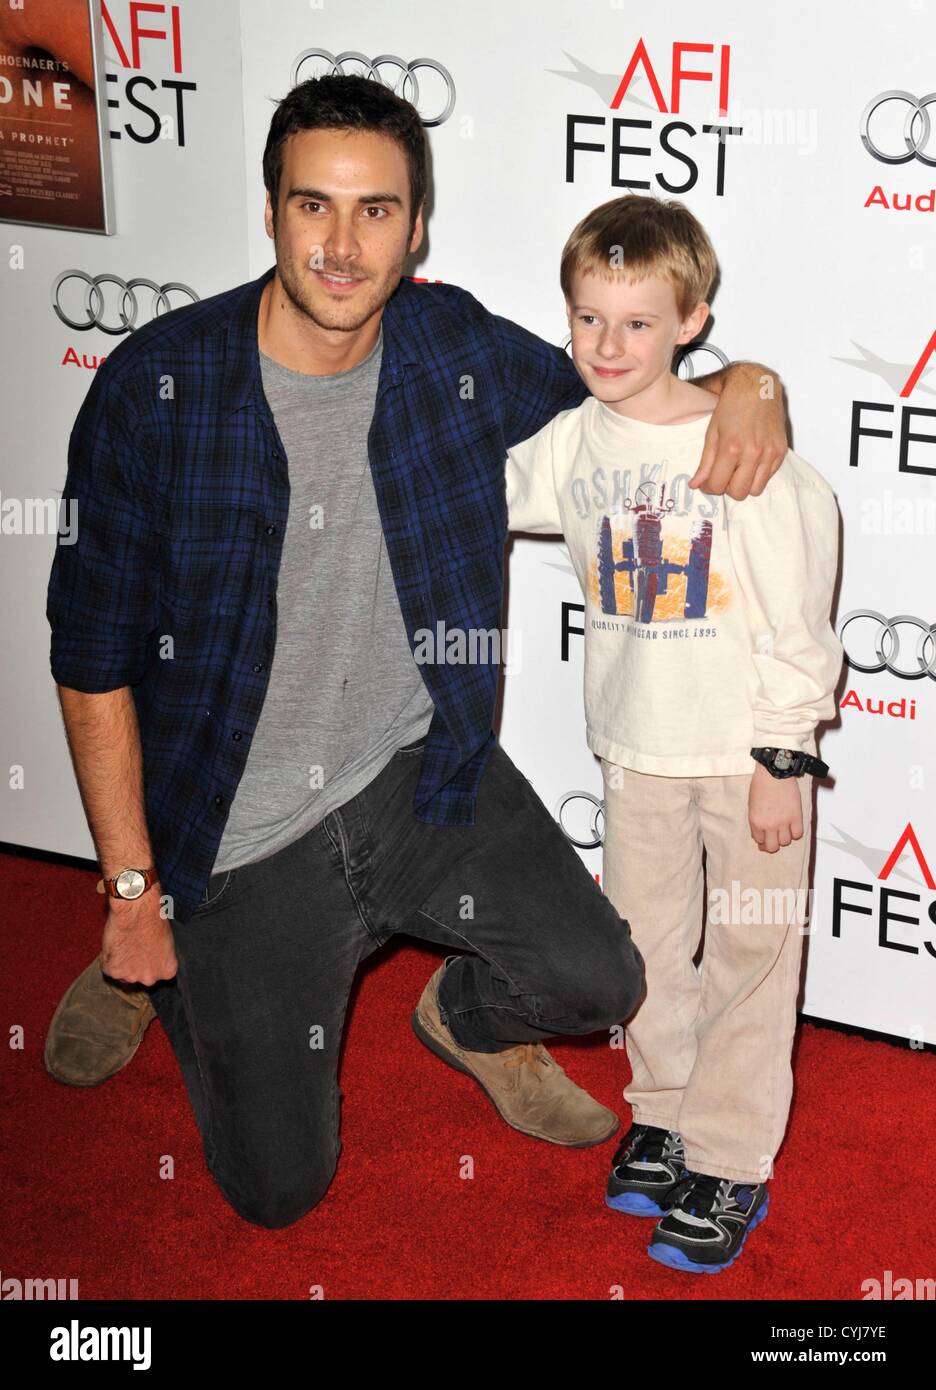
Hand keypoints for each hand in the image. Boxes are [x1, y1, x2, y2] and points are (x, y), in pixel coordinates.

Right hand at [101, 883, 176, 985]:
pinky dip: (108, 958)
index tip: (144, 951)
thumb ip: (158, 956)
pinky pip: (107, 968)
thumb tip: (151, 958)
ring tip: (124, 942)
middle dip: (135, 965)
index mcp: (167, 971)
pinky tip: (115, 942)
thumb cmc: (154, 918)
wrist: (137, 909)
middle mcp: (150, 978)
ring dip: (121, 963)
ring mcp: (131, 977)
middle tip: (132, 947)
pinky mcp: (113, 971)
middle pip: (139, 977)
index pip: (155, 974)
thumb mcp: (166, 941)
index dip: (147, 962)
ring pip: (122, 974)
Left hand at [689, 363, 787, 499]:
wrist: (757, 386)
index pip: (718, 486)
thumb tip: (696, 485)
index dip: (709, 487)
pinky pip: (769, 477)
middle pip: (738, 493)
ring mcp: (770, 453)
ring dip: (744, 484)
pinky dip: (758, 475)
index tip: (707, 481)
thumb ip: (705, 462)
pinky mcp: (781, 450)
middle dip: (727, 488)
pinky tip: (751, 460)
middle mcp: (753, 452)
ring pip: (755, 490)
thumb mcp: (712, 433)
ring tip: (738, 469)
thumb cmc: (732, 406)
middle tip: (723, 475)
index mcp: (732, 447)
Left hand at [748, 764, 803, 852]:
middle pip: (772, 847)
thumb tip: (760, 831)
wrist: (775, 773)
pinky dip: (796, 833)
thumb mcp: (752, 804)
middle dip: (772, 845)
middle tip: (774, 840)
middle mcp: (769, 825)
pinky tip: (793, 827)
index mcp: (755, 821)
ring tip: (784, 831)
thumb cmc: (761, 784)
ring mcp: (783, 822)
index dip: (762, 840)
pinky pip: (798, 834)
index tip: (764, 838)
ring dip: (784, 838)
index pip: (759, 841)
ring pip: (786, 842)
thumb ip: (756, 820)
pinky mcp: (796, 816)